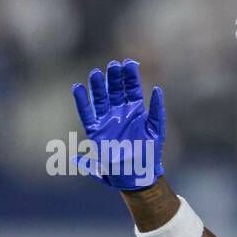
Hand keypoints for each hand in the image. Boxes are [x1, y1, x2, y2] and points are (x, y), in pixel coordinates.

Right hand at [71, 59, 165, 189]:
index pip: (132, 89)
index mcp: (136, 112)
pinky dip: (82, 102)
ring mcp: (107, 121)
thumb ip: (158, 110)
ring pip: (100, 99)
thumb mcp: (157, 130)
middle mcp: (120, 113)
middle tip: (113, 65)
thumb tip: (157, 89)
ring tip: (96, 73)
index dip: (130, 77)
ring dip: (98, 86)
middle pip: (115, 91)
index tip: (129, 63)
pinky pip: (86, 114)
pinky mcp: (96, 131)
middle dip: (114, 78)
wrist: (137, 173)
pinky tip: (78, 88)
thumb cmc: (149, 153)